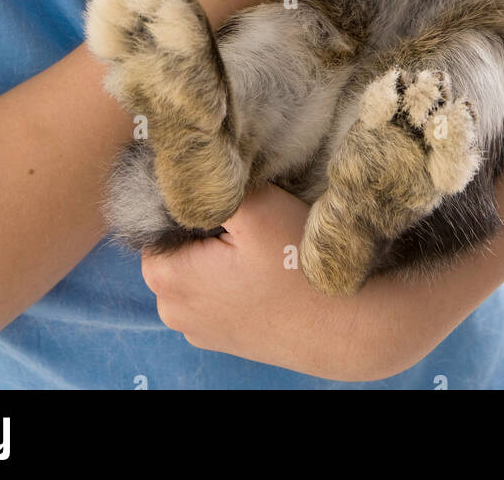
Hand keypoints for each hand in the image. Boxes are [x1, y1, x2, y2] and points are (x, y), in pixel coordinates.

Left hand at [139, 183, 403, 381]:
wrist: (345, 328)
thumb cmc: (296, 267)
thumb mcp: (254, 207)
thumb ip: (209, 185)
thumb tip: (187, 167)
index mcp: (164, 277)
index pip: (158, 217)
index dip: (192, 199)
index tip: (230, 195)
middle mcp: (170, 309)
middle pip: (177, 242)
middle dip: (206, 225)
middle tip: (251, 219)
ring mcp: (198, 328)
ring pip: (198, 266)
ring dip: (221, 250)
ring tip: (262, 246)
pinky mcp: (224, 335)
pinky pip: (217, 290)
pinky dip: (233, 276)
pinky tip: (265, 269)